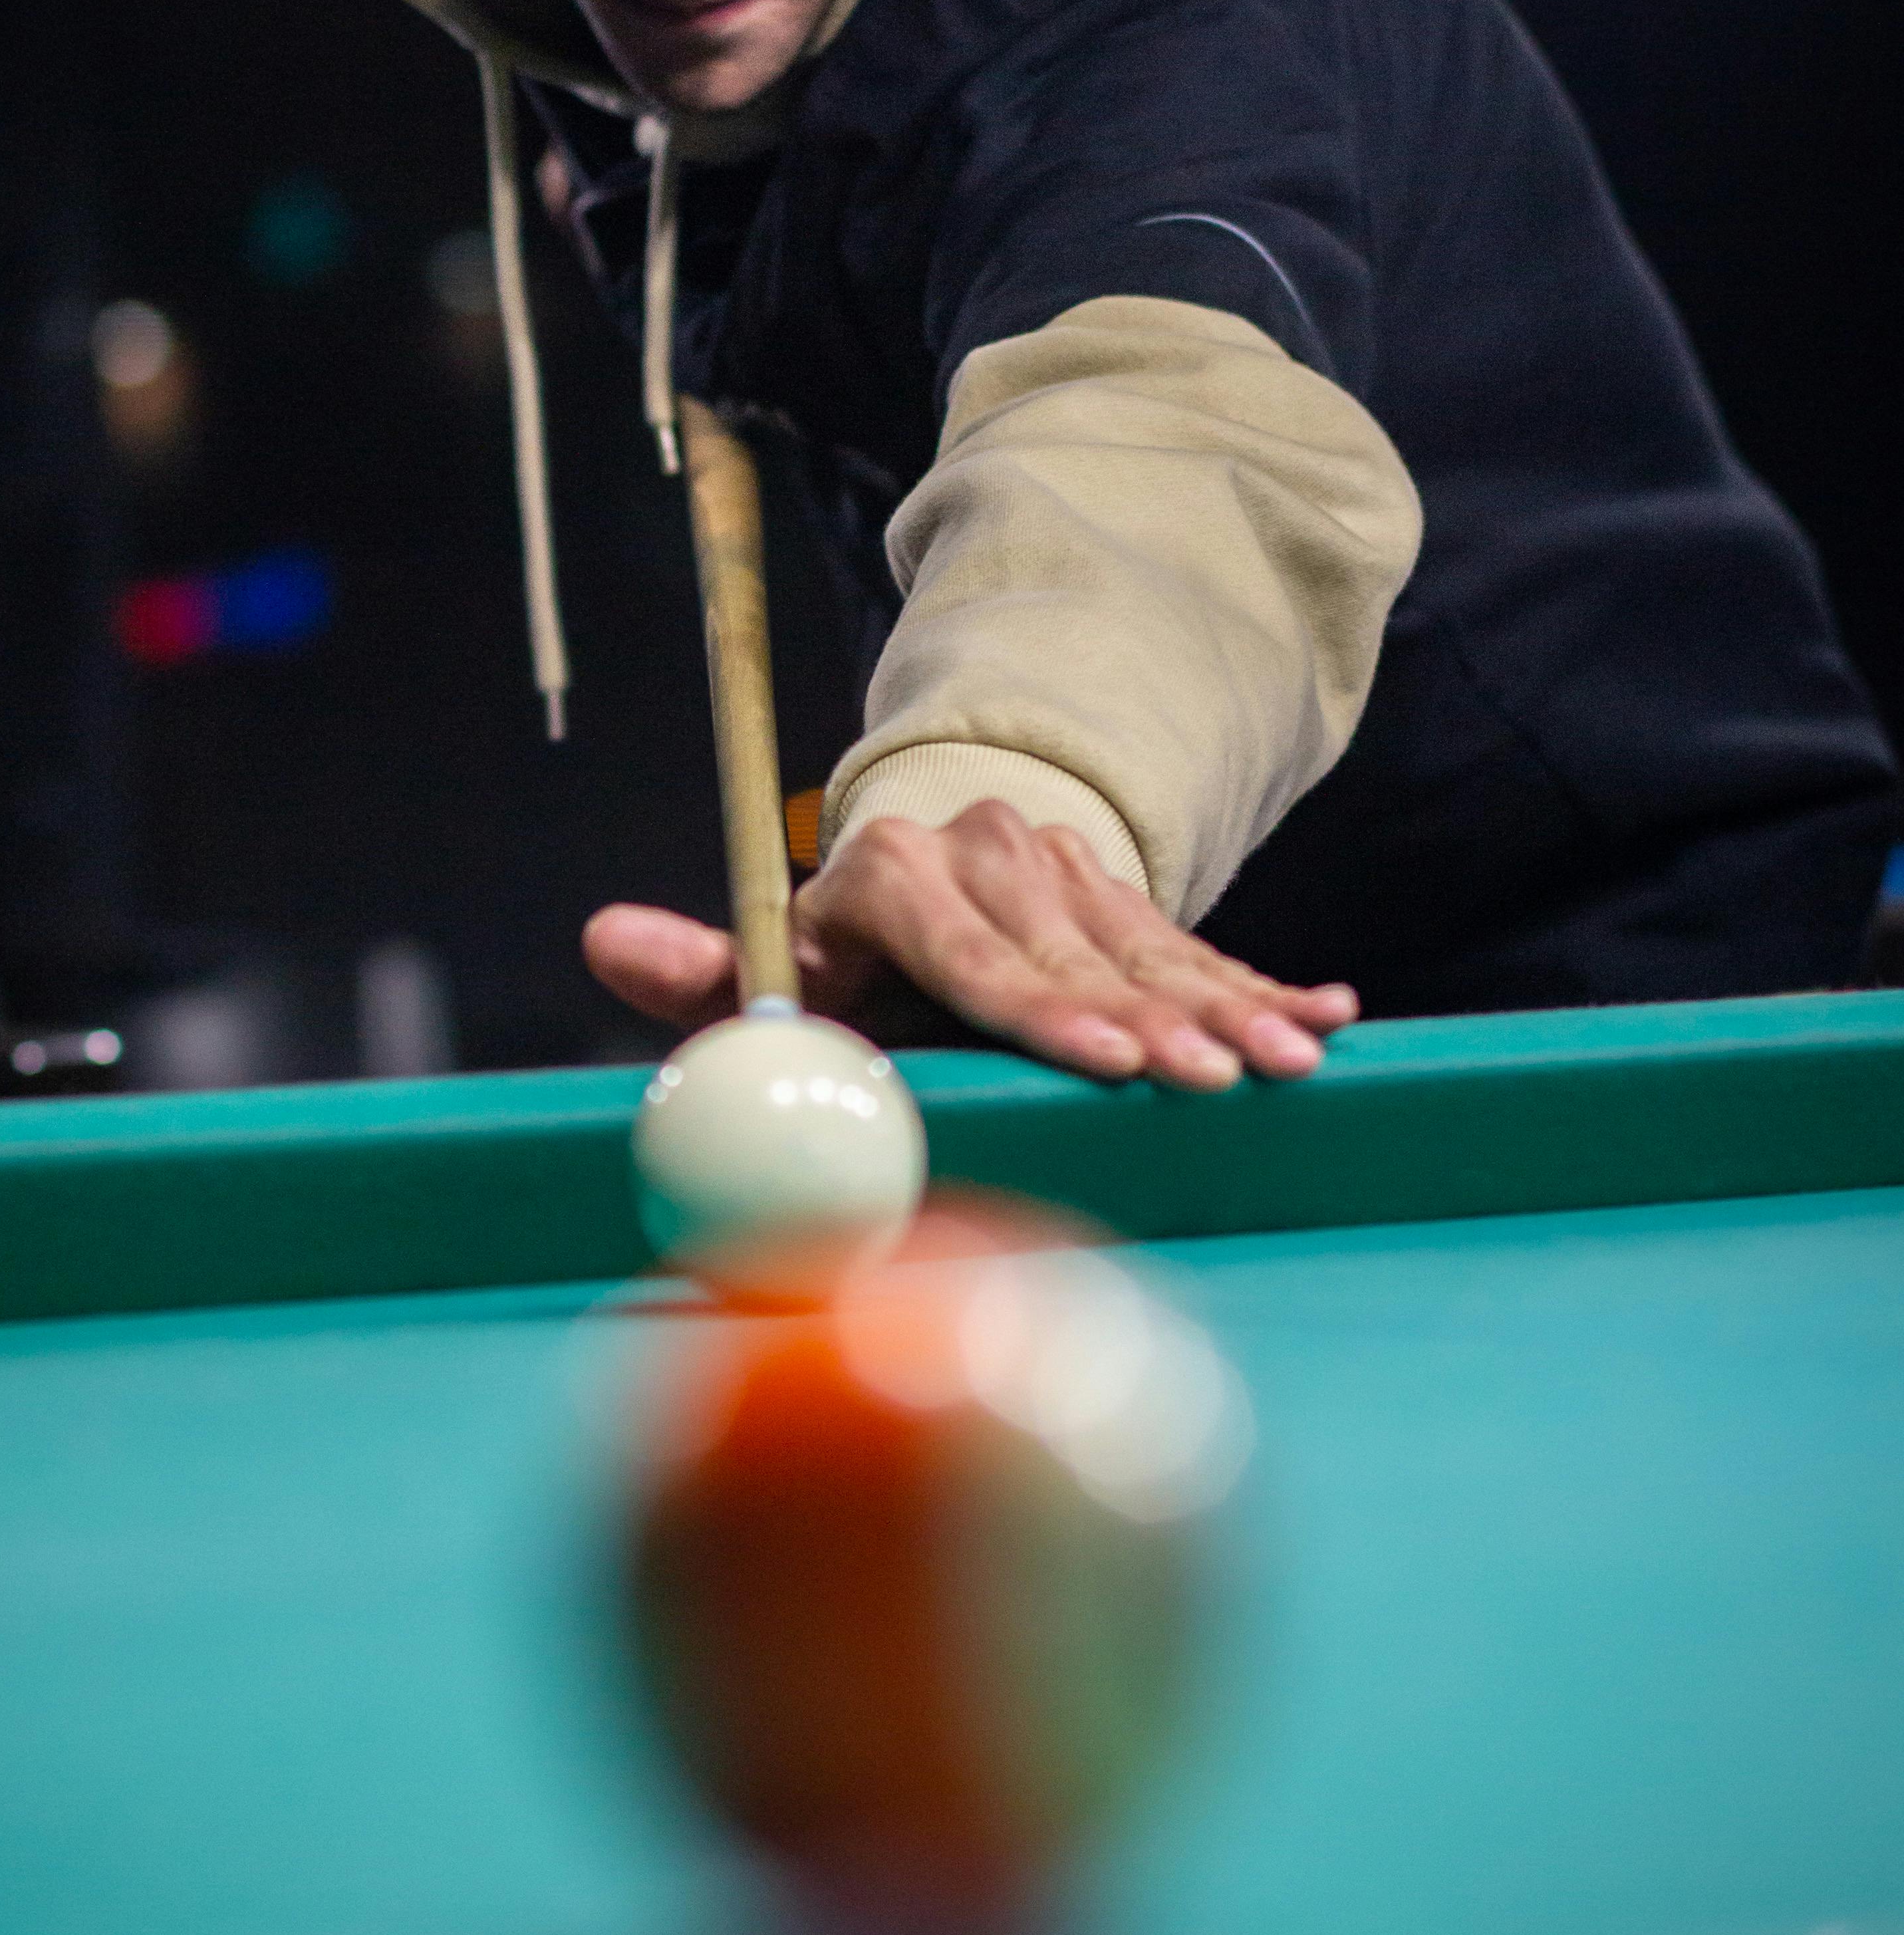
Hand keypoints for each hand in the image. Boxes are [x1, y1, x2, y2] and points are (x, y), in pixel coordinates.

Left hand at [584, 801, 1357, 1088]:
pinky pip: (1205, 948)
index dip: (1041, 1006)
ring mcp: (1070, 868)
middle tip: (1211, 1079)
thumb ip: (702, 973)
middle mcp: (988, 855)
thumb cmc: (842, 962)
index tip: (1102, 1052)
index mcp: (893, 875)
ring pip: (1157, 950)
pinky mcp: (1128, 894)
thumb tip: (602, 937)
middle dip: (1154, 1023)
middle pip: (1080, 956)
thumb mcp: (777, 963)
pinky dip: (1266, 988)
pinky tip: (1332, 1020)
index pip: (975, 954)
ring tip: (1290, 1062)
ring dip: (1229, 1012)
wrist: (924, 871)